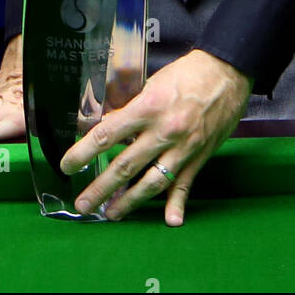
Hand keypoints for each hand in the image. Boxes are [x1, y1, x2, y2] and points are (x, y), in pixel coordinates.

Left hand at [61, 49, 252, 225]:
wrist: (226, 73)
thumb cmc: (185, 74)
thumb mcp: (151, 84)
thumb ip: (131, 108)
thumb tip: (107, 124)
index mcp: (147, 108)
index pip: (107, 134)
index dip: (84, 152)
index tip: (67, 165)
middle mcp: (164, 131)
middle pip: (126, 165)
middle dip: (101, 187)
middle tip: (82, 204)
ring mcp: (183, 148)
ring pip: (152, 181)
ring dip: (130, 201)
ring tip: (111, 214)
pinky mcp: (200, 157)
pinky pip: (186, 184)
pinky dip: (177, 203)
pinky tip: (170, 221)